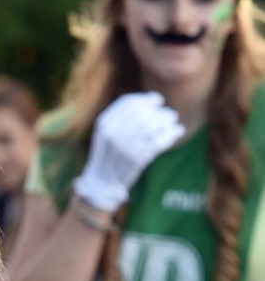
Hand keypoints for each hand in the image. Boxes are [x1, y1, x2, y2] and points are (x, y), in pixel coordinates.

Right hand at [73, 91, 185, 212]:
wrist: (103, 181)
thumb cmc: (110, 153)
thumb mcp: (108, 131)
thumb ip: (124, 115)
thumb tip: (156, 99)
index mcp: (105, 123)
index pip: (128, 103)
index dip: (146, 99)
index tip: (158, 100)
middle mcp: (114, 132)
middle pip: (143, 113)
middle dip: (160, 111)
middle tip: (170, 114)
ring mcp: (125, 146)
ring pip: (153, 125)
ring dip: (168, 121)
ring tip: (174, 122)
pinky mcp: (138, 159)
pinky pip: (159, 141)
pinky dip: (172, 133)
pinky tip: (178, 131)